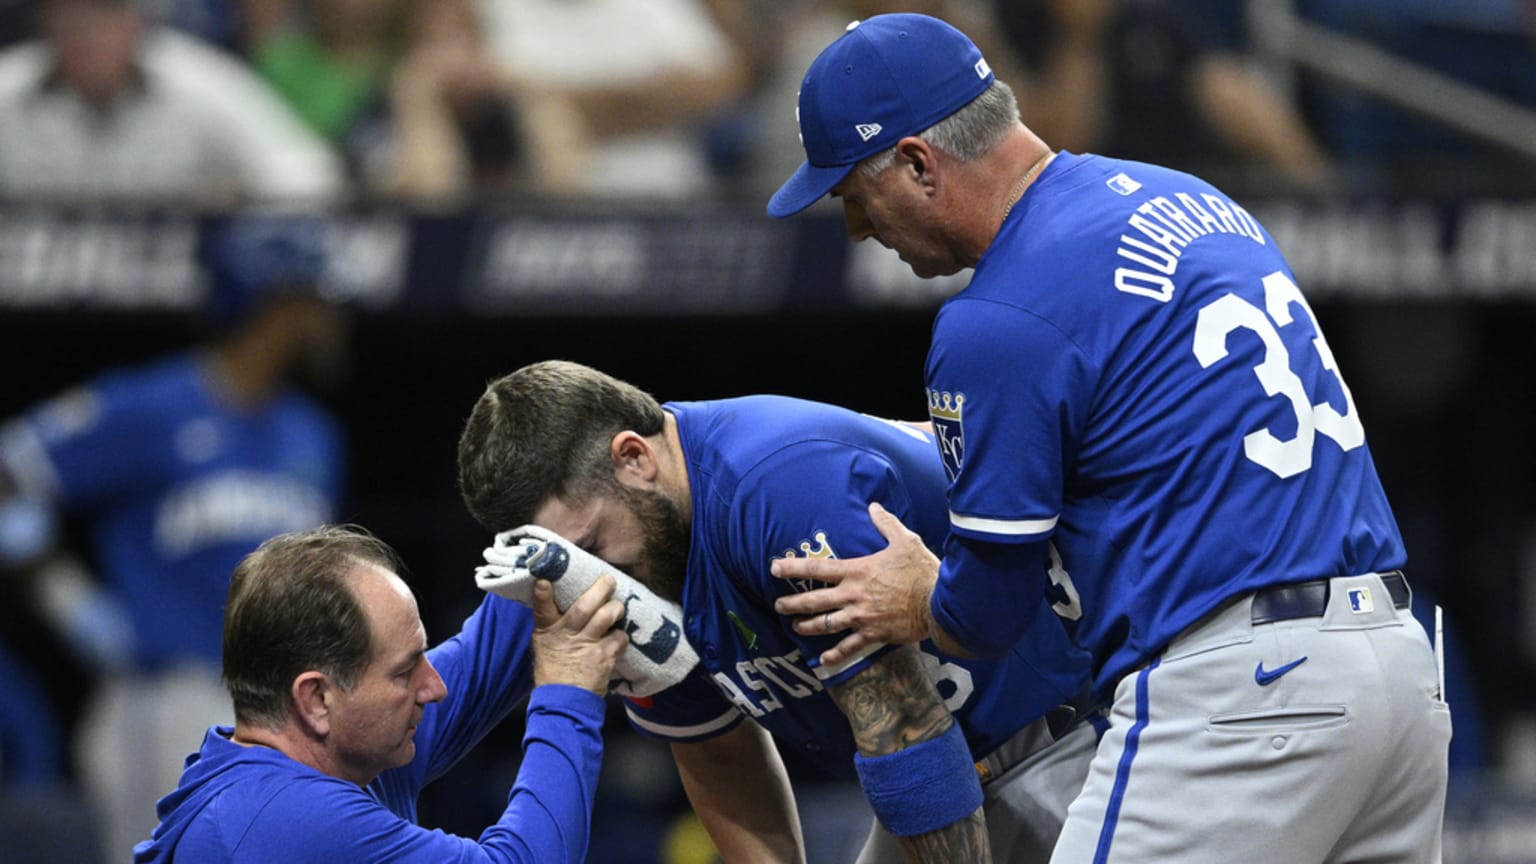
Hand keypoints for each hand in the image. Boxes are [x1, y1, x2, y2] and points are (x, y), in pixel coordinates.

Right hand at [530, 573, 627, 695]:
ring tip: (617, 607)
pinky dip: (621, 635)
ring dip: (615, 608)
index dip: (542, 594)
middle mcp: (567, 635)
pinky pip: (619, 637)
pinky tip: (618, 637)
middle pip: (584, 606)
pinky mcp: (605, 656)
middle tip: (608, 580)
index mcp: (547, 631)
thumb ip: (552, 624)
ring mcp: (587, 645)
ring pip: (606, 616)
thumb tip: (558, 598)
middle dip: (599, 590)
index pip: (542, 609)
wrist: (564, 702)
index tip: (544, 581)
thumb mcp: (544, 645)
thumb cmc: (553, 671)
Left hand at [771, 502, 938, 666]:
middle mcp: (852, 595)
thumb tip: (874, 506)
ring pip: (825, 625)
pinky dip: (835, 655)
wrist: (938, 602)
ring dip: (807, 627)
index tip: (774, 568)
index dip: (793, 568)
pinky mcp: (873, 635)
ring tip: (796, 627)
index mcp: (856, 571)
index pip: (817, 568)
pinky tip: (823, 660)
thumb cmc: (922, 570)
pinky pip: (849, 647)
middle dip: (792, 604)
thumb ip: (886, 524)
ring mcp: (860, 618)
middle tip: (777, 606)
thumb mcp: (905, 541)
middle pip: (813, 601)